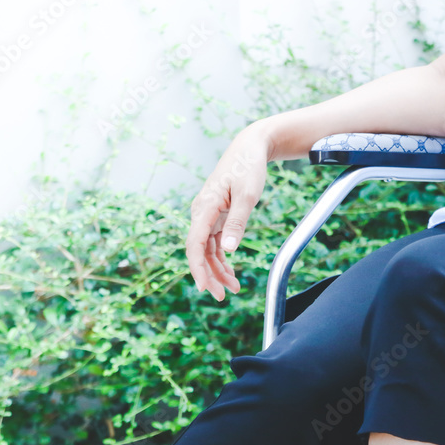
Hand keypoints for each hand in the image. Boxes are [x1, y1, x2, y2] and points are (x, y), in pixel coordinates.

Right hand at [186, 125, 272, 300]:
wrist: (249, 148)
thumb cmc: (249, 168)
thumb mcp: (248, 196)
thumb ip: (238, 223)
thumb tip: (228, 250)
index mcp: (205, 207)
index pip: (194, 244)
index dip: (197, 268)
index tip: (204, 288)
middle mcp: (201, 212)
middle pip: (198, 251)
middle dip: (208, 275)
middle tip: (223, 297)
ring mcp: (208, 214)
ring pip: (207, 250)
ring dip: (217, 270)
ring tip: (233, 289)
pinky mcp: (217, 215)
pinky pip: (214, 242)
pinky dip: (222, 258)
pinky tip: (231, 272)